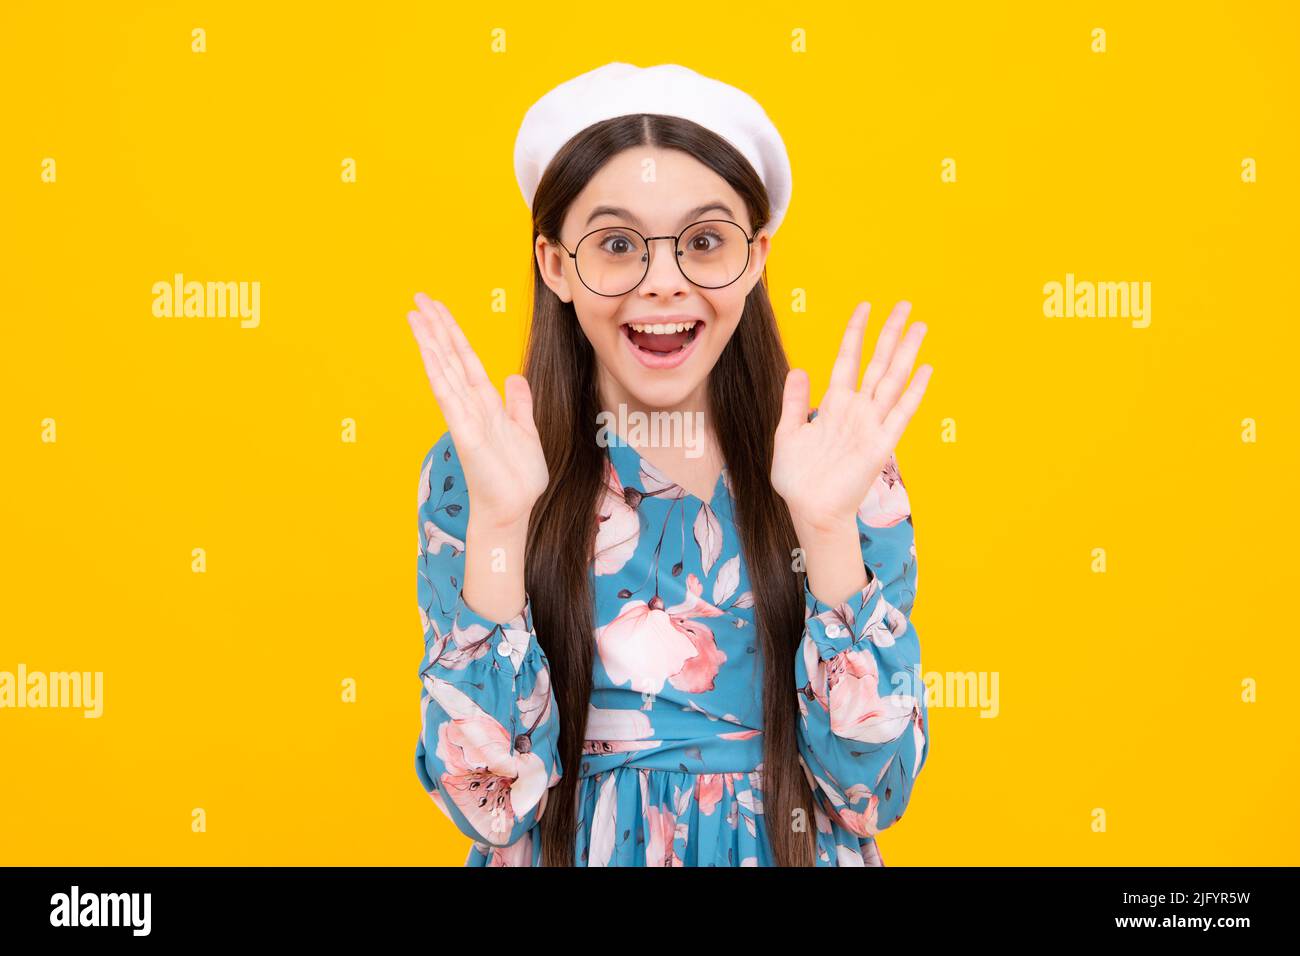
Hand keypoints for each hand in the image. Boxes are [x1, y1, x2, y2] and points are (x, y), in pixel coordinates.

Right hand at [408, 293, 548, 528]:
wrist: (514, 510)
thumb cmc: (517, 478)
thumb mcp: (527, 431)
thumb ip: (519, 404)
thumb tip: (513, 377)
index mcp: (486, 403)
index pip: (466, 360)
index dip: (453, 333)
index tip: (438, 309)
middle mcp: (471, 406)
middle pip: (451, 358)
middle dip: (436, 328)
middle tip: (418, 298)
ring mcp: (465, 418)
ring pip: (444, 372)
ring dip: (431, 343)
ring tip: (415, 315)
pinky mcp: (465, 433)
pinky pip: (449, 398)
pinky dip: (439, 375)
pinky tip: (429, 354)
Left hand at [771, 301, 931, 532]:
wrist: (808, 510)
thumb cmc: (797, 478)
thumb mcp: (787, 433)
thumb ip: (794, 401)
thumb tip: (799, 369)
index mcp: (833, 405)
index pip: (847, 359)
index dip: (855, 333)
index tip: (865, 306)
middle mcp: (856, 410)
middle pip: (876, 363)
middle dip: (890, 333)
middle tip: (905, 305)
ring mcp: (870, 425)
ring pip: (891, 380)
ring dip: (906, 353)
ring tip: (920, 326)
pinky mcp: (880, 445)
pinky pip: (900, 414)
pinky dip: (913, 392)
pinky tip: (925, 370)